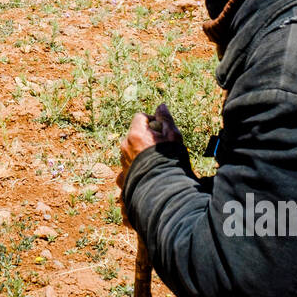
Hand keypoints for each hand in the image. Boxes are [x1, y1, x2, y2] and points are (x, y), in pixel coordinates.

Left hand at [117, 104, 181, 226]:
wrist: (165, 190)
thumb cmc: (171, 160)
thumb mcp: (173, 136)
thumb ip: (166, 119)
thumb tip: (161, 106)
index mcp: (136, 134)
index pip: (140, 117)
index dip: (152, 121)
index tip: (162, 130)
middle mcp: (125, 147)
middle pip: (134, 136)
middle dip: (145, 139)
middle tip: (161, 149)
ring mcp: (122, 164)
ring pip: (130, 154)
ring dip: (139, 156)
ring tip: (155, 165)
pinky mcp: (123, 180)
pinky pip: (126, 172)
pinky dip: (134, 173)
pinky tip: (146, 178)